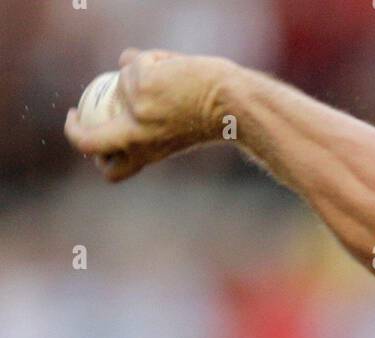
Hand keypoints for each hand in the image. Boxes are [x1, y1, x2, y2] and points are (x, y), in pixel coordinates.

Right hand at [64, 48, 232, 182]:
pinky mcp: (137, 84)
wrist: (231, 105)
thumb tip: (120, 67)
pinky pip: (135, 61)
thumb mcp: (177, 127)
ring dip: (140, 73)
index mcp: (146, 154)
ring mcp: (133, 110)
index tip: (90, 140)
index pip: (112, 171)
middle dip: (73, 131)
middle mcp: (135, 138)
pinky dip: (153, 58)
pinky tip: (175, 66)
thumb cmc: (215, 118)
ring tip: (172, 77)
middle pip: (88, 142)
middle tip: (76, 114)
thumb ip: (149, 114)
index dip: (95, 158)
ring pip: (119, 82)